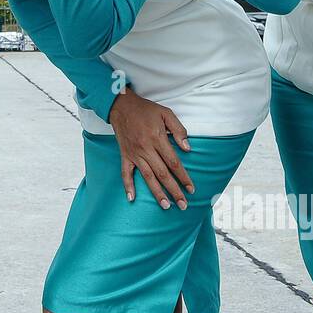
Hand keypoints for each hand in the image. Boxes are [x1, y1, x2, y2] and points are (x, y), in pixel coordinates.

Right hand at [108, 89, 193, 209]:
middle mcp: (146, 149)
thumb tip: (187, 148)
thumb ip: (178, 130)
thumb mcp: (166, 113)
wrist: (121, 106)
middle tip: (183, 205)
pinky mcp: (125, 155)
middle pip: (163, 174)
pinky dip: (128, 186)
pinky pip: (125, 173)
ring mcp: (134, 154)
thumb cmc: (145, 109)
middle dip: (174, 190)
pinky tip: (131, 198)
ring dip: (157, 193)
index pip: (174, 162)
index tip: (191, 188)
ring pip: (147, 177)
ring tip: (166, 206)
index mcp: (157, 138)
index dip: (183, 177)